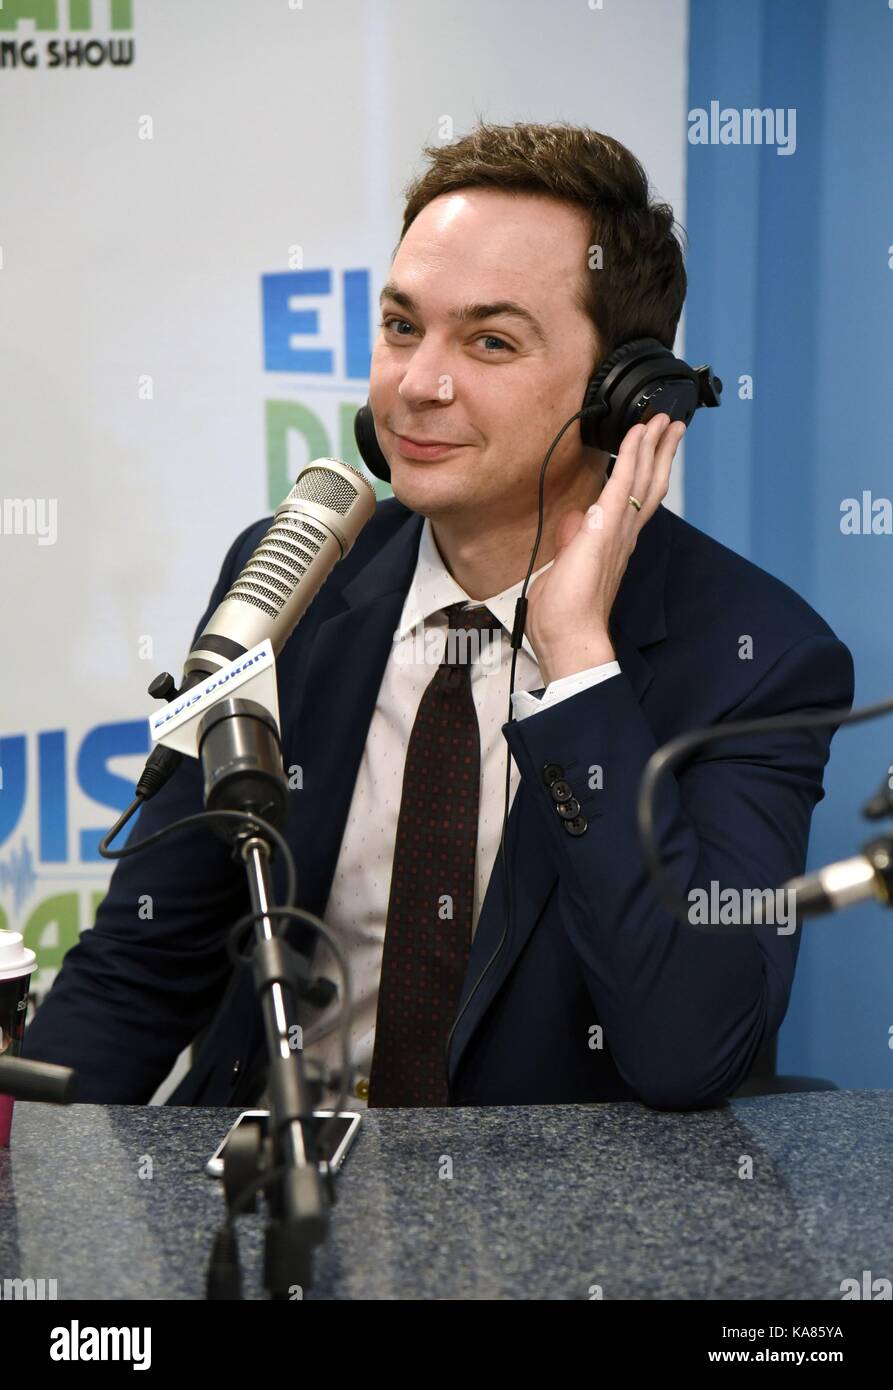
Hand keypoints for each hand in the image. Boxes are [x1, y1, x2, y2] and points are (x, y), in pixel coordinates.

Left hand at [525, 413, 685, 683]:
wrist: (569, 636)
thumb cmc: (565, 615)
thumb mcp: (564, 568)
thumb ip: (572, 542)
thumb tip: (573, 523)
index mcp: (615, 545)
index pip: (635, 501)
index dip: (647, 472)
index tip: (653, 450)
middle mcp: (624, 535)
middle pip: (651, 485)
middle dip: (662, 453)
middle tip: (672, 425)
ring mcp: (618, 530)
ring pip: (644, 479)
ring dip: (655, 446)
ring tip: (665, 421)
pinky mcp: (605, 526)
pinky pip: (622, 482)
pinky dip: (632, 454)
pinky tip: (638, 433)